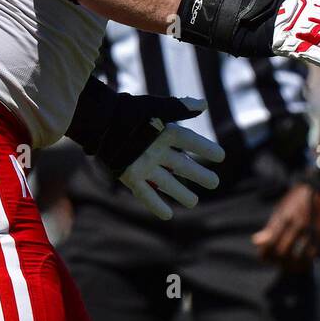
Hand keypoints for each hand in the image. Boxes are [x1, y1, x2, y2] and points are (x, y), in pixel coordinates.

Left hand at [68, 81, 225, 218]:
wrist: (98, 121)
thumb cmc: (128, 111)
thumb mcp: (156, 108)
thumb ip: (179, 108)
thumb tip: (203, 104)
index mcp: (164, 133)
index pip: (190, 142)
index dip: (205, 148)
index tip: (221, 157)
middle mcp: (156, 150)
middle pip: (182, 165)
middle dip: (198, 174)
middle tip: (214, 183)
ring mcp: (144, 164)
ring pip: (167, 181)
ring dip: (180, 192)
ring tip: (194, 202)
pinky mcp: (130, 176)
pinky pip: (145, 193)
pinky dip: (156, 204)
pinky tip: (168, 215)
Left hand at [252, 182, 319, 268]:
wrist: (317, 188)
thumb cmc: (296, 200)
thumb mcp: (279, 210)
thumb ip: (270, 228)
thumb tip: (257, 242)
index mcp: (285, 219)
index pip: (271, 245)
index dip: (266, 255)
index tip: (266, 259)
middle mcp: (299, 225)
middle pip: (285, 253)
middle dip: (281, 263)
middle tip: (281, 265)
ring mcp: (314, 230)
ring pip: (305, 257)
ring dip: (299, 265)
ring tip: (296, 266)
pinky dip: (315, 260)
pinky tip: (311, 260)